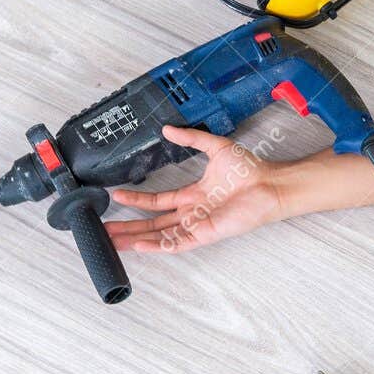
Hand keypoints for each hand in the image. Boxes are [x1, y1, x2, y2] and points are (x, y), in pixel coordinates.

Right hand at [106, 125, 288, 253]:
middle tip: (104, 229)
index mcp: (192, 195)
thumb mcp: (215, 147)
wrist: (269, 183)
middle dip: (128, 226)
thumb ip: (191, 138)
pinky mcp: (206, 234)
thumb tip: (168, 128)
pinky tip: (140, 245)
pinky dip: (158, 246)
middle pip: (153, 223)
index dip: (136, 199)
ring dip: (136, 239)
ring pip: (160, 236)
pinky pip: (177, 243)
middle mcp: (192, 212)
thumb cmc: (249, 170)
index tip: (116, 195)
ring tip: (112, 241)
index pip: (157, 201)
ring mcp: (197, 225)